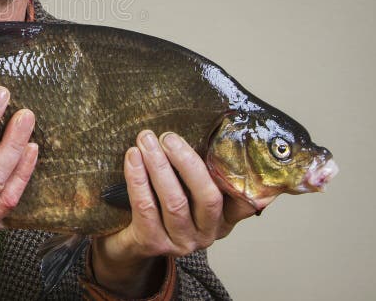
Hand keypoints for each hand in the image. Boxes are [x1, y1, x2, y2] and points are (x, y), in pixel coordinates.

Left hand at [91, 130, 260, 296]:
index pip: (244, 202)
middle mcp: (206, 234)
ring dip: (158, 166)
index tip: (234, 147)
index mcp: (222, 218)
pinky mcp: (153, 243)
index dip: (245, 180)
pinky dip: (138, 178)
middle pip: (207, 197)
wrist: (130, 241)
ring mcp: (180, 242)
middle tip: (168, 137)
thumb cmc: (161, 205)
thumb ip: (199, 171)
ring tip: (145, 140)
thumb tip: (205, 132)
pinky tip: (132, 157)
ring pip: (174, 201)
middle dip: (186, 162)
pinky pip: (146, 207)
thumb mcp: (187, 191)